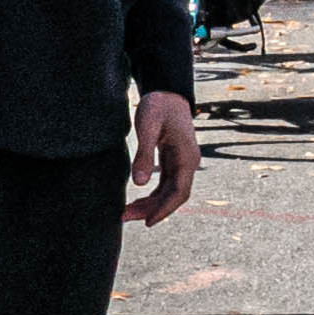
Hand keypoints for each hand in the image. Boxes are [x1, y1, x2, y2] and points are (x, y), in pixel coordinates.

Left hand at [127, 88, 198, 224]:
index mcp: (186, 157)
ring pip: (169, 192)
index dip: (164, 210)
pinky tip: (137, 200)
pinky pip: (166, 184)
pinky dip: (153, 195)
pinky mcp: (173, 160)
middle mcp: (188, 162)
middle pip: (174, 196)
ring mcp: (182, 162)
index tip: (147, 223)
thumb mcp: (148, 126)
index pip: (179, 192)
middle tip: (125, 217)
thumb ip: (144, 154)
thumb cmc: (158, 106)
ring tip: (126, 213)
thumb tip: (138, 183)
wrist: (167, 91)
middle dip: (152, 210)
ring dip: (151, 205)